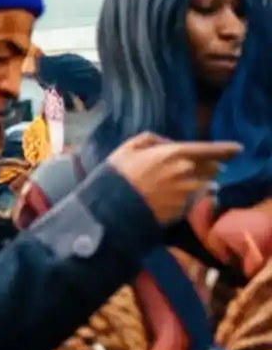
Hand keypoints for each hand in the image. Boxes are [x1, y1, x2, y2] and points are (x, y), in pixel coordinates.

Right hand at [106, 133, 241, 223]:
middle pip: (213, 168)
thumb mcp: (128, 147)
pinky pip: (197, 201)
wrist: (112, 208)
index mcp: (175, 153)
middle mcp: (187, 172)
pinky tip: (182, 198)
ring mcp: (187, 192)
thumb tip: (168, 143)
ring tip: (193, 184)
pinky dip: (195, 198)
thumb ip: (151, 139)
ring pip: (208, 186)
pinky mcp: (184, 210)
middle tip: (207, 167)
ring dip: (205, 183)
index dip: (227, 148)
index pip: (210, 149)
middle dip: (212, 166)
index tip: (237, 149)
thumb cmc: (118, 175)